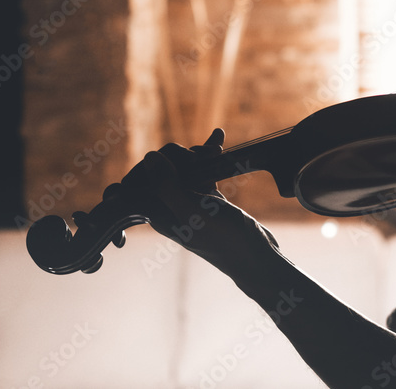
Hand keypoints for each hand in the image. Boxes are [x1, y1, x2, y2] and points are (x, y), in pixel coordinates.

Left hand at [120, 129, 278, 275]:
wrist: (255, 256)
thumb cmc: (224, 239)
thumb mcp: (194, 211)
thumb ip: (168, 186)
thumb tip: (150, 157)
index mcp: (156, 212)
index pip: (140, 177)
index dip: (157, 162)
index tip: (182, 159)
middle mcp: (168, 206)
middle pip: (162, 168)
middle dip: (182, 155)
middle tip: (206, 155)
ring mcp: (188, 201)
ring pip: (183, 167)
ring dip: (199, 154)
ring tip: (217, 151)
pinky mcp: (207, 199)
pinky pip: (202, 172)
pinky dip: (209, 156)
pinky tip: (218, 138)